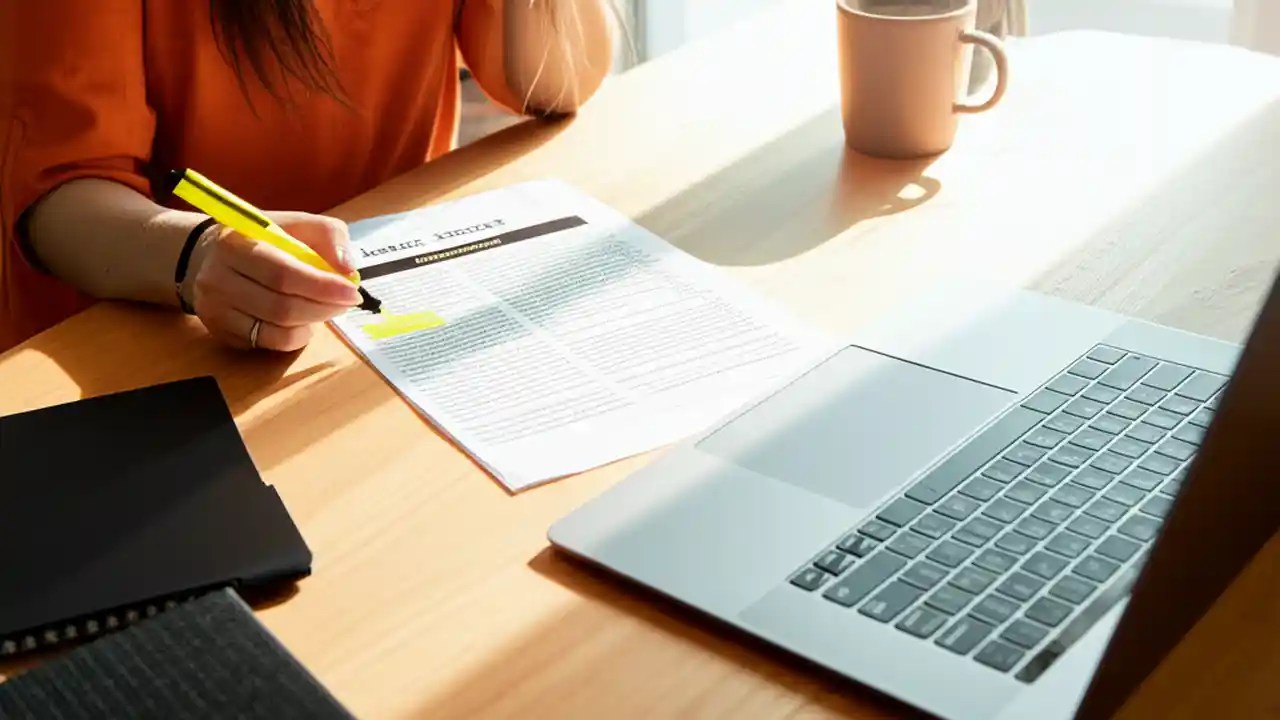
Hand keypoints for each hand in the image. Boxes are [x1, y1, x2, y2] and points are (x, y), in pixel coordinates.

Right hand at [183, 212, 360, 350]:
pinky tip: (303, 320)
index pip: (283, 274)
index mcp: (235, 245)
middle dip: (323, 308)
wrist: (209, 255)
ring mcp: (215, 310)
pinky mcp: (220, 332)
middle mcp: (218, 279)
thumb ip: (328, 235)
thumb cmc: (262, 238)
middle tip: (346, 302)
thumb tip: (348, 269)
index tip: (352, 291)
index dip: (322, 287)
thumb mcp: (296, 223)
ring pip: (276, 331)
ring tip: (325, 308)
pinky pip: (268, 343)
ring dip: (312, 323)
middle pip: (282, 307)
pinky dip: (295, 336)